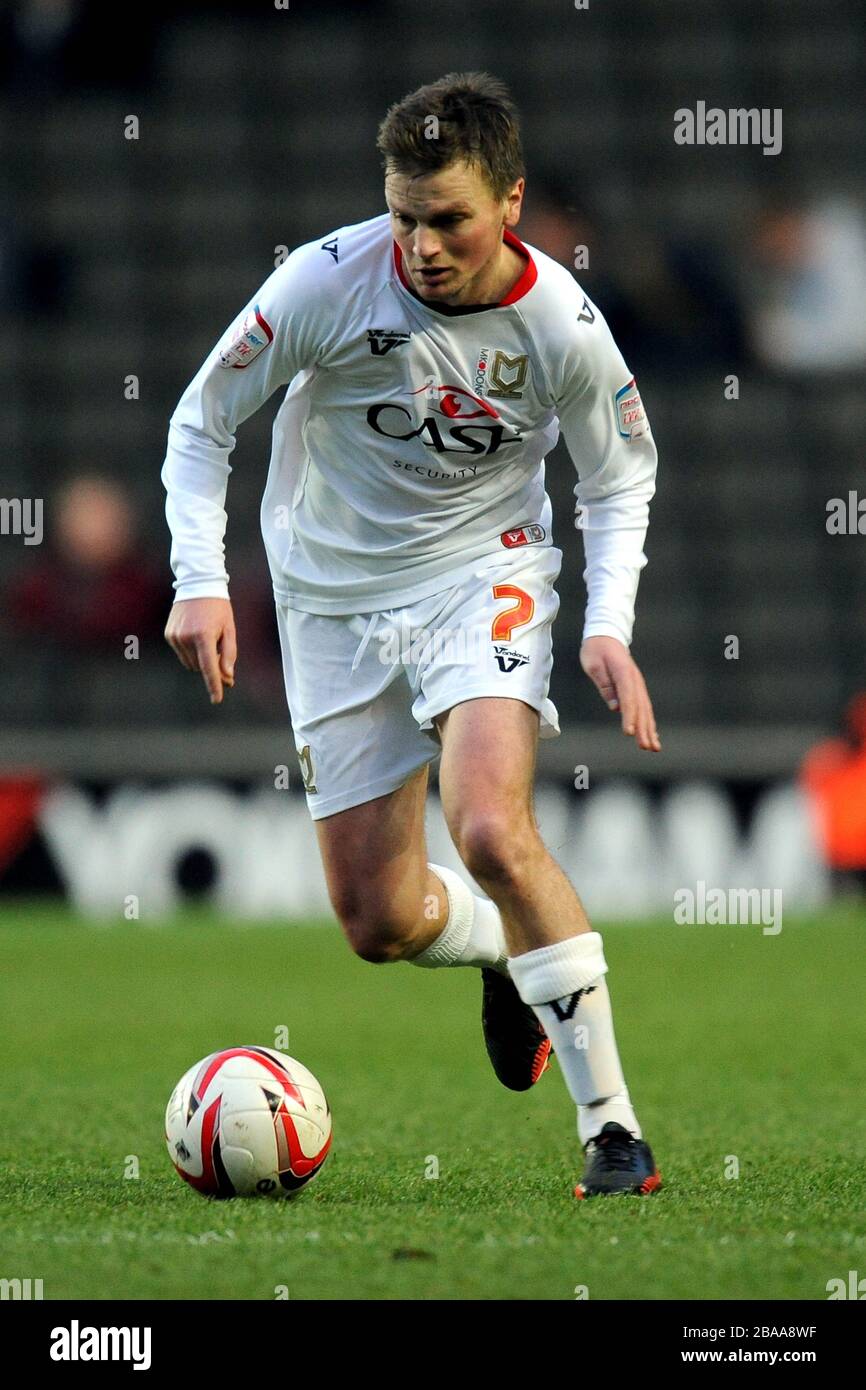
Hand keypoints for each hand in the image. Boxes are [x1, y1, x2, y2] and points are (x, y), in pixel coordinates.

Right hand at [164, 597, 236, 704]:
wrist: (198, 584)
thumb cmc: (218, 607)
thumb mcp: (229, 629)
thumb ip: (228, 654)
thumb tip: (226, 677)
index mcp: (203, 636)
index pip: (209, 668)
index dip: (214, 686)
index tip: (217, 699)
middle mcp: (186, 638)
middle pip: (200, 667)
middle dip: (211, 668)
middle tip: (221, 656)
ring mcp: (175, 636)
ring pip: (190, 662)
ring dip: (200, 659)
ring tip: (208, 639)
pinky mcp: (169, 634)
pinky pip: (182, 653)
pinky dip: (191, 651)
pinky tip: (197, 634)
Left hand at [580, 635, 660, 751]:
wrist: (606, 636)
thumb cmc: (596, 650)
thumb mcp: (594, 665)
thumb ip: (605, 685)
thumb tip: (614, 706)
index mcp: (623, 674)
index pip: (628, 698)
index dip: (629, 716)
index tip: (629, 733)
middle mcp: (635, 680)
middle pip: (640, 708)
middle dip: (643, 729)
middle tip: (646, 747)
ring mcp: (638, 684)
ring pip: (645, 710)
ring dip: (650, 729)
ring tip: (653, 747)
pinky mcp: (637, 688)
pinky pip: (645, 708)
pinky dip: (649, 722)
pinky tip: (653, 735)